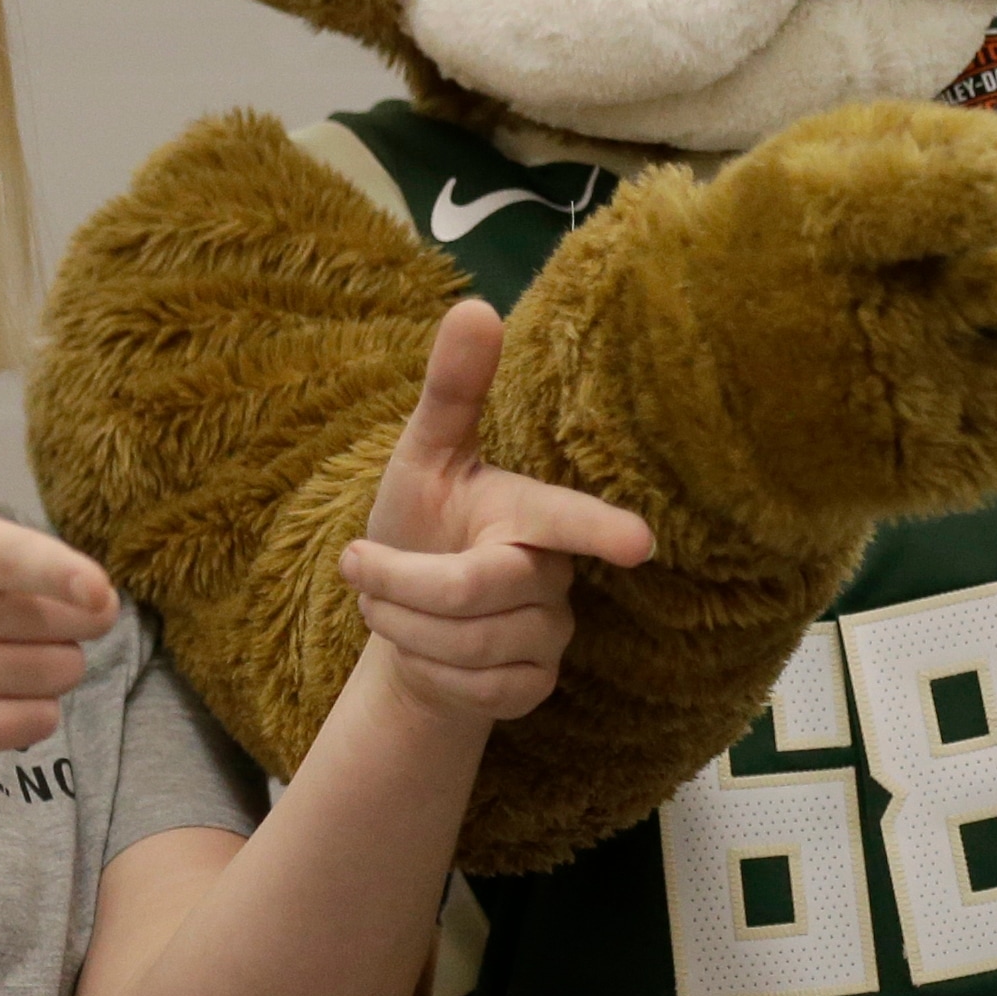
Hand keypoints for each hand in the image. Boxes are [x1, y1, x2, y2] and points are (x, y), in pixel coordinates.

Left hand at [340, 300, 657, 726]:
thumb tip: (476, 304)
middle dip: (401, 586)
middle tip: (357, 569)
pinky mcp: (535, 687)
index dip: (600, 530)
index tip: (638, 542)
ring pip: (473, 647)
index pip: (565, 520)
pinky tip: (423, 657)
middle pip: (477, 591)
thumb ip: (451, 392)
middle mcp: (553, 573)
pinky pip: (479, 691)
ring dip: (405, 632)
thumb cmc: (419, 529)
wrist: (404, 627)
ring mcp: (550, 635)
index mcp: (528, 511)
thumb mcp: (420, 459)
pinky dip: (428, 674)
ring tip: (390, 610)